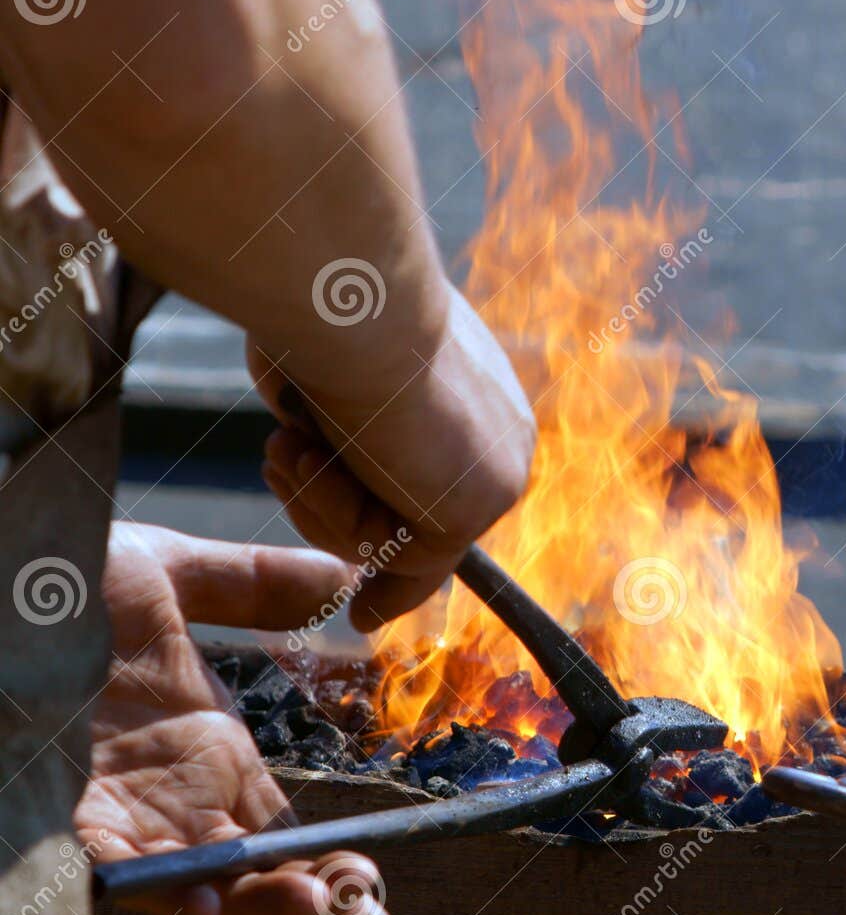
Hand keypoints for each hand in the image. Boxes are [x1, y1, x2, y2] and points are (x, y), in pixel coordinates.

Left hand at [77, 522, 398, 914]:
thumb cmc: (56, 583)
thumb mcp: (166, 572)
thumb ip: (255, 584)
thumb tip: (345, 575)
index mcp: (202, 751)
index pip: (280, 828)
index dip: (330, 859)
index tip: (376, 879)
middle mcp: (165, 799)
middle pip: (252, 871)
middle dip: (315, 904)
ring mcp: (112, 813)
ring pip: (192, 879)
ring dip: (251, 901)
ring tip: (313, 905)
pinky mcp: (58, 815)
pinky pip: (109, 863)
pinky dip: (157, 883)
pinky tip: (203, 893)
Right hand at [252, 287, 534, 628]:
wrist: (347, 304)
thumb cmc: (322, 314)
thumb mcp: (326, 379)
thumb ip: (335, 430)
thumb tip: (310, 462)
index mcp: (476, 400)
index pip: (440, 492)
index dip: (393, 541)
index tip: (365, 611)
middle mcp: (499, 439)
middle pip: (414, 528)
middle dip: (328, 511)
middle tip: (277, 455)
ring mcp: (494, 477)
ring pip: (392, 545)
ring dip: (320, 502)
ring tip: (292, 442)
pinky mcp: (474, 507)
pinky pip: (391, 554)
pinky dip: (335, 511)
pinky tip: (317, 455)